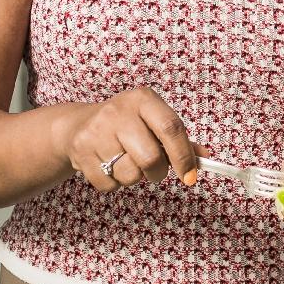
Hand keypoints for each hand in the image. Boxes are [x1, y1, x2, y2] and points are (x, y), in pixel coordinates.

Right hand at [60, 88, 200, 193]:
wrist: (79, 124)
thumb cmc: (125, 124)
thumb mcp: (151, 120)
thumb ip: (176, 138)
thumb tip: (204, 157)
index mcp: (143, 99)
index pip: (171, 128)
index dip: (184, 156)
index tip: (190, 176)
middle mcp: (118, 112)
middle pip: (151, 157)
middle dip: (158, 172)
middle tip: (154, 170)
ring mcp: (97, 131)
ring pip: (130, 174)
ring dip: (134, 177)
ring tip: (126, 162)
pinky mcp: (81, 151)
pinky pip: (109, 184)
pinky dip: (114, 183)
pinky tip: (109, 166)